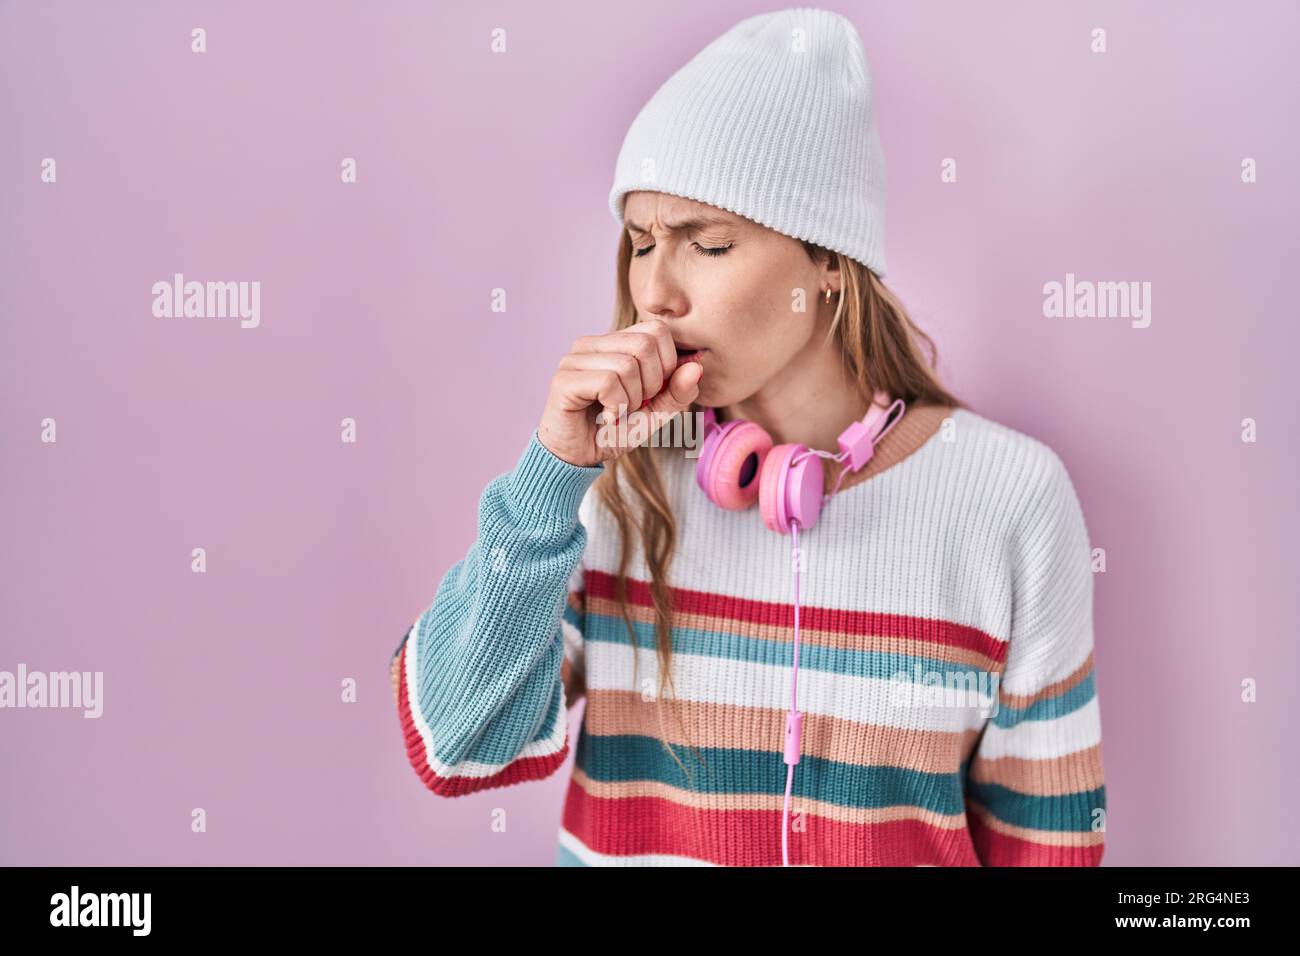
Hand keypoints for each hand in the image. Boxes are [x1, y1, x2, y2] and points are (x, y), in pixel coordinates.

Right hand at [537, 318, 703, 466]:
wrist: (578, 458)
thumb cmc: (613, 431)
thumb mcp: (655, 413)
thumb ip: (677, 392)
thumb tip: (697, 367)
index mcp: (614, 342)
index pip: (657, 329)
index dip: (666, 364)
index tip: (651, 392)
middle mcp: (592, 343)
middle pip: (644, 344)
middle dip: (650, 384)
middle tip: (634, 405)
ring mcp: (575, 359)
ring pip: (627, 365)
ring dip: (631, 400)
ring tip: (617, 414)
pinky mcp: (564, 379)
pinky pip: (608, 382)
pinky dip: (616, 407)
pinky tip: (607, 418)